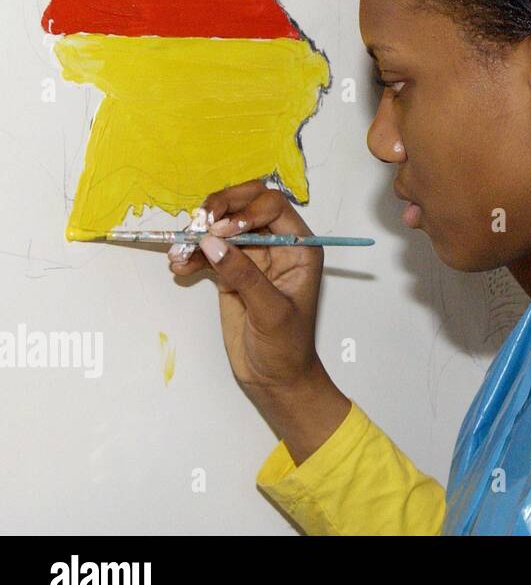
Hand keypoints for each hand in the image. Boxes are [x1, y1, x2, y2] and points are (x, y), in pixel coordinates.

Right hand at [167, 182, 346, 460]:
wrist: (275, 378)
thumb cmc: (287, 346)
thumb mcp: (270, 312)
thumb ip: (244, 275)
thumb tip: (211, 242)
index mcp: (299, 247)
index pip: (273, 206)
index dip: (245, 209)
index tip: (221, 230)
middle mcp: (277, 245)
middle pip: (245, 206)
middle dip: (219, 210)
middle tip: (195, 226)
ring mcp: (252, 257)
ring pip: (222, 228)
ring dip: (198, 234)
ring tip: (178, 254)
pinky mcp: (231, 272)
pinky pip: (208, 252)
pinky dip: (191, 254)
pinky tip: (178, 266)